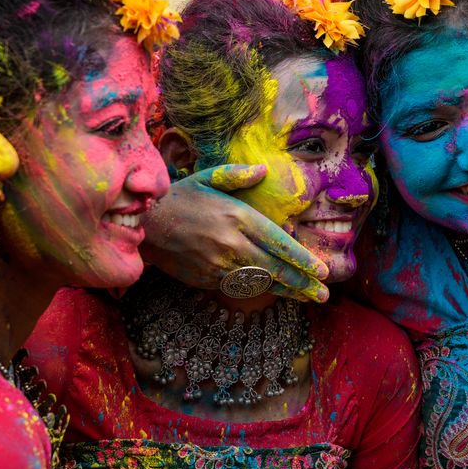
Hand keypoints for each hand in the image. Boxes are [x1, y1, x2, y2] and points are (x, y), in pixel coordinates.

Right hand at [140, 164, 329, 301]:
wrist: (143, 224)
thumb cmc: (178, 198)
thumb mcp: (207, 177)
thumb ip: (237, 176)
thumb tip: (263, 171)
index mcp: (237, 216)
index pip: (279, 242)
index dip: (303, 259)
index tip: (322, 270)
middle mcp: (232, 242)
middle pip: (275, 268)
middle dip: (302, 282)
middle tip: (324, 294)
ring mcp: (219, 264)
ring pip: (261, 282)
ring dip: (286, 291)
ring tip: (307, 297)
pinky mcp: (207, 278)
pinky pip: (240, 287)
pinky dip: (260, 291)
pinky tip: (277, 293)